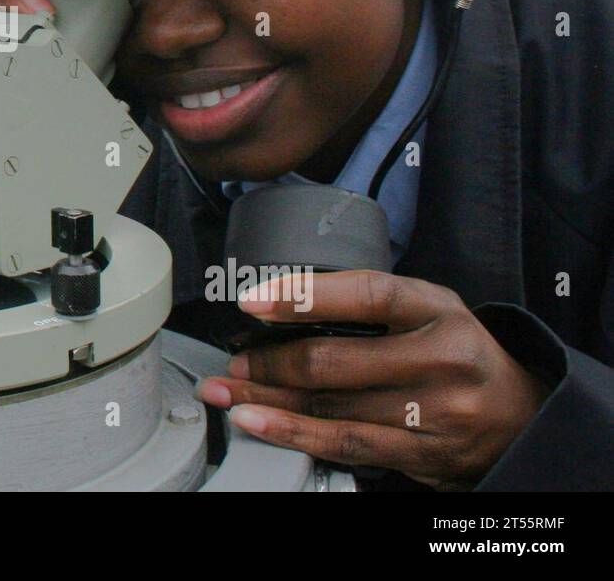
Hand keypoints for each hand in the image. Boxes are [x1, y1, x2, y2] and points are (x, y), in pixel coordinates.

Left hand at [195, 270, 551, 489]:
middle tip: (236, 361)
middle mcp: (439, 358)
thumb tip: (285, 303)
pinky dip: (294, 434)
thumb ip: (371, 301)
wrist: (519, 415)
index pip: (365, 294)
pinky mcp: (423, 453)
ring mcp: (434, 411)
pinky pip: (346, 444)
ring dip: (268, 400)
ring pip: (331, 406)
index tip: (253, 300)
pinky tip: (258, 423)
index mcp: (436, 309)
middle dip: (270, 362)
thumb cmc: (457, 351)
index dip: (304, 296)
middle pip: (334, 360)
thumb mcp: (429, 308)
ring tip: (228, 392)